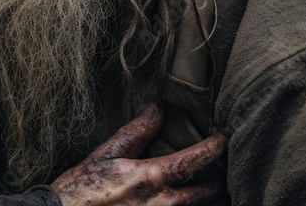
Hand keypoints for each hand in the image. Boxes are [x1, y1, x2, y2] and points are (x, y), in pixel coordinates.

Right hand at [52, 105, 225, 205]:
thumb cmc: (82, 187)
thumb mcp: (107, 153)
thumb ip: (136, 132)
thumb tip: (158, 108)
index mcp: (151, 178)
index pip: (195, 161)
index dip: (214, 148)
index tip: (222, 137)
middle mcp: (163, 204)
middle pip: (210, 191)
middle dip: (217, 177)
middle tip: (218, 163)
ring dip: (207, 196)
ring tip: (207, 181)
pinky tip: (185, 198)